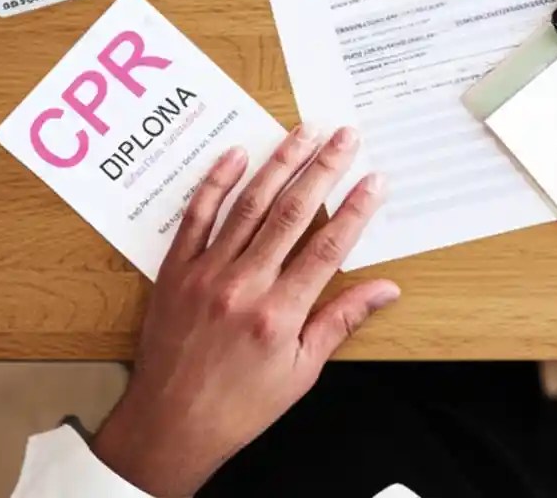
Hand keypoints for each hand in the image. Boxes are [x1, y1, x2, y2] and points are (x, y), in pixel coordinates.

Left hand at [91, 126, 398, 496]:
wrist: (169, 424)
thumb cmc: (241, 404)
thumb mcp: (302, 371)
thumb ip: (341, 321)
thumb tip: (386, 289)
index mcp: (280, 314)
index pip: (328, 247)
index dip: (355, 208)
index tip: (375, 179)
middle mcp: (244, 286)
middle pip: (292, 213)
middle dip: (323, 169)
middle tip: (345, 136)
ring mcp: (206, 274)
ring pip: (249, 206)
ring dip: (279, 164)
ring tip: (303, 132)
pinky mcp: (175, 271)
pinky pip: (196, 217)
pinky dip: (215, 183)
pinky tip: (236, 155)